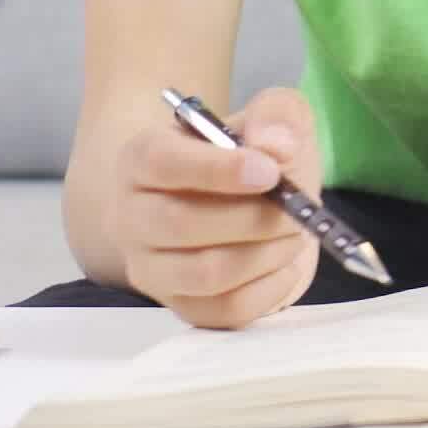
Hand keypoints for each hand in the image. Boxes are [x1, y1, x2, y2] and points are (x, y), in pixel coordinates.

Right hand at [109, 86, 320, 328]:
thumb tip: (276, 147)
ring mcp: (152, 268)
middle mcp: (132, 216)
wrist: (248, 203)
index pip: (160, 163)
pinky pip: (225, 311)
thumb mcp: (272, 116)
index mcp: (142, 158)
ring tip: (293, 233)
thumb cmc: (252, 156)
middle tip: (295, 209)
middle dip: (253, 218)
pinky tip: (284, 263)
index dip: (217, 169)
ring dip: (265, 253)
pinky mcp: (182, 306)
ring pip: (205, 274)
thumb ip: (277, 116)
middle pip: (181, 224)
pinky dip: (269, 289)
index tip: (269, 172)